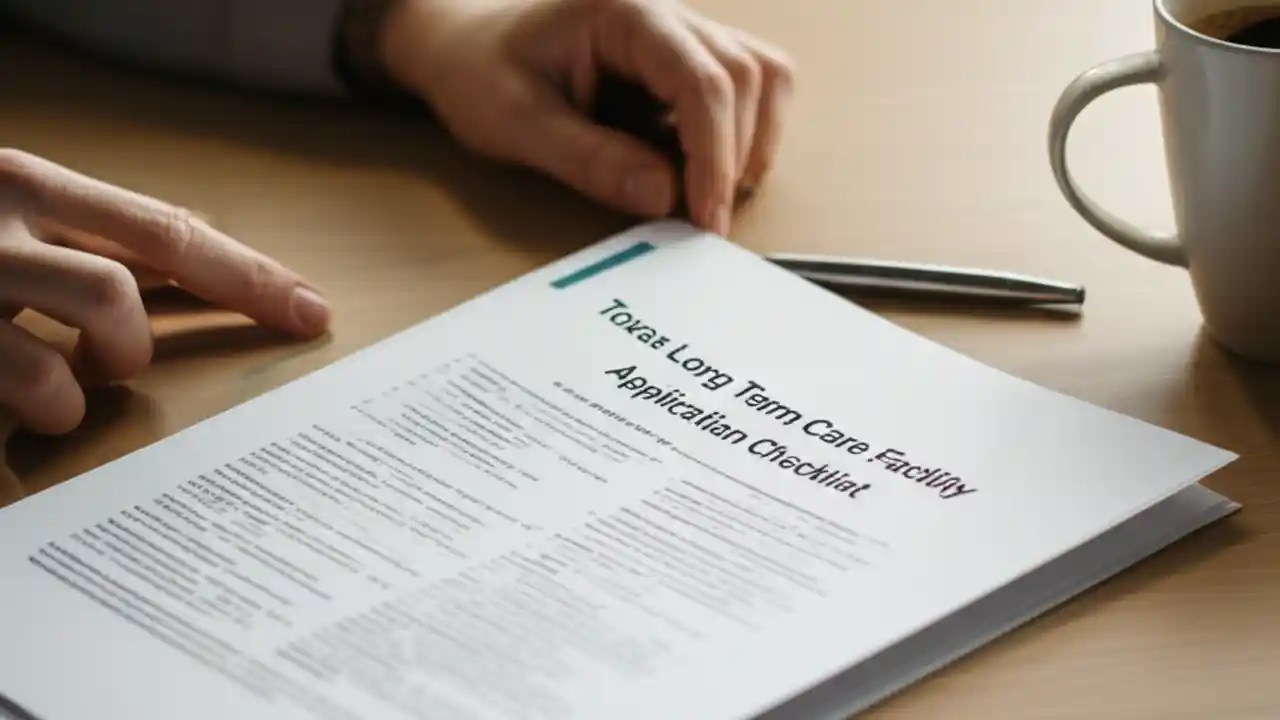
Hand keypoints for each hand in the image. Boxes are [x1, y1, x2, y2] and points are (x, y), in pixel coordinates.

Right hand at [0, 149, 330, 434]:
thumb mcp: (15, 230)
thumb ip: (90, 239)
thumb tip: (205, 254)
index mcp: (32, 187)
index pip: (170, 231)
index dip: (249, 278)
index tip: (314, 313)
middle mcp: (2, 214)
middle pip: (134, 277)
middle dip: (133, 344)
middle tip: (106, 370)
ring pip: (101, 308)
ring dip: (99, 368)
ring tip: (57, 393)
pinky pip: (35, 378)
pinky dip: (49, 409)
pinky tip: (21, 413)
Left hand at [373, 0, 794, 233]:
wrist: (466, 47)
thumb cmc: (481, 73)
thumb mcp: (517, 124)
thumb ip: (589, 160)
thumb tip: (665, 198)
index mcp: (624, 12)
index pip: (701, 79)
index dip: (714, 156)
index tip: (707, 218)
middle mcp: (666, 12)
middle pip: (746, 76)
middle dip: (733, 157)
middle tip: (702, 224)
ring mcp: (683, 33)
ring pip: (763, 77)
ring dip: (750, 143)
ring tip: (707, 195)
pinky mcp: (688, 61)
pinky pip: (748, 87)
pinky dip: (743, 136)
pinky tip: (704, 171)